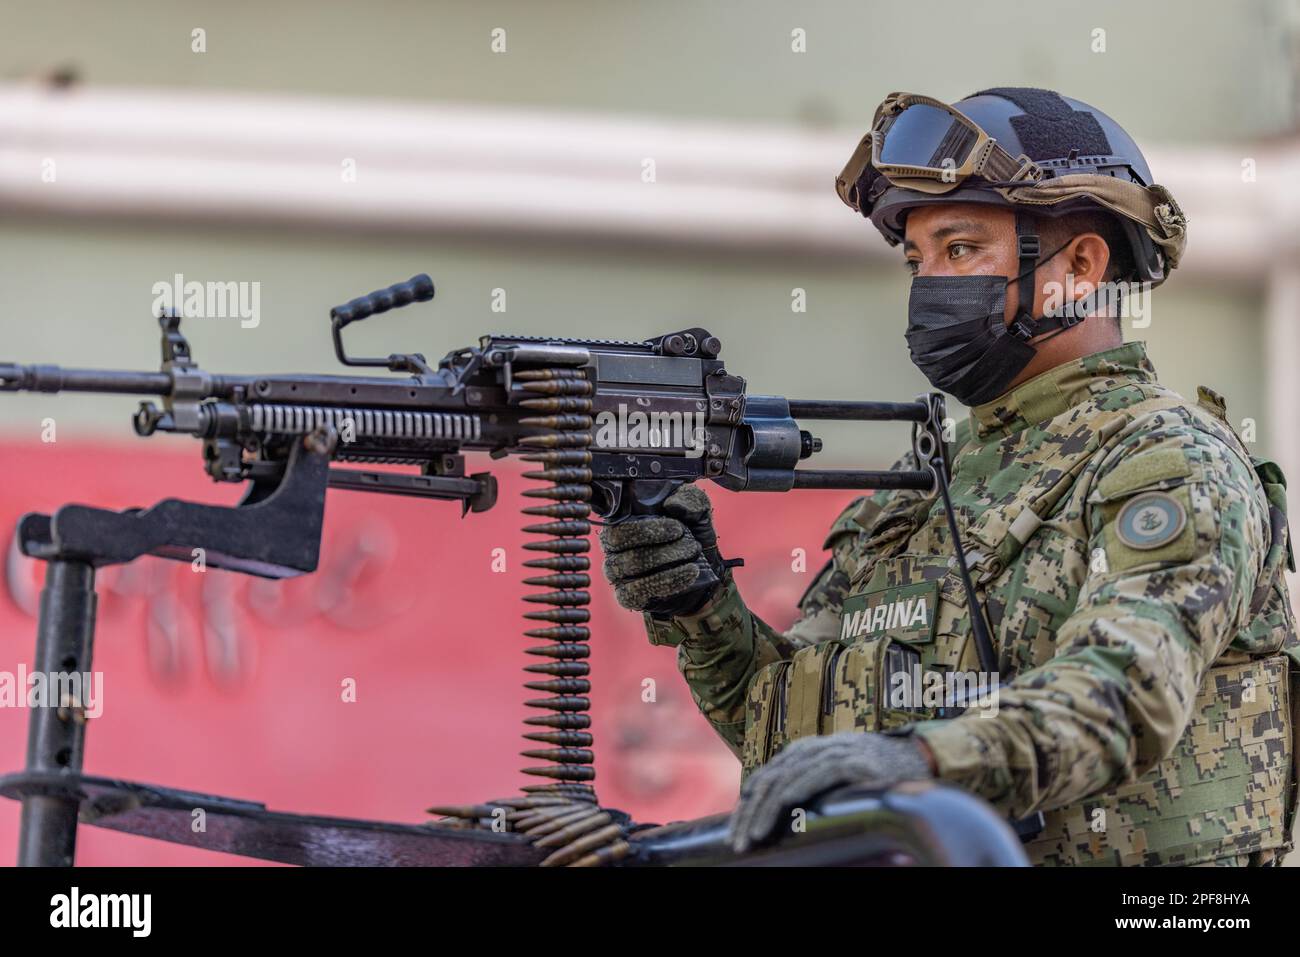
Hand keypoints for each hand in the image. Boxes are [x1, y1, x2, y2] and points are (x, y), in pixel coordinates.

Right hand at [598, 485, 727, 617]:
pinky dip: (668, 581)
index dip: (646, 526)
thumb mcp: (697, 511)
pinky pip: (638, 590)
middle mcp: (613, 546)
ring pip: (632, 564)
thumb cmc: (692, 534)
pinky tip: (690, 573)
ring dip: (667, 558)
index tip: (678, 528)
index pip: (617, 522)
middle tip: (691, 544)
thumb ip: (688, 499)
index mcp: (622, 521)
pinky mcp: (627, 596)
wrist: (705, 571)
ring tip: (693, 555)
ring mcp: (616, 572)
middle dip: (658, 542)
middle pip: (621, 542)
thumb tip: (672, 503)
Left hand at [728, 731, 933, 853]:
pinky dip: (797, 790)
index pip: (766, 777)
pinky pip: (818, 774)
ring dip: (766, 809)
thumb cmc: (875, 776)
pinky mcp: (854, 761)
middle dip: (749, 813)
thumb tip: (776, 815)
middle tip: (738, 842)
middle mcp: (816, 748)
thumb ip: (808, 787)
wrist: (920, 759)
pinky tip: (783, 808)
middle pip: (770, 779)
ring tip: (754, 836)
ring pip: (787, 778)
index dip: (747, 805)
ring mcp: (835, 752)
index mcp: (806, 752)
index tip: (735, 831)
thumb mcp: (834, 780)